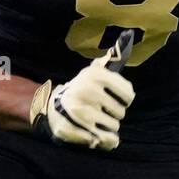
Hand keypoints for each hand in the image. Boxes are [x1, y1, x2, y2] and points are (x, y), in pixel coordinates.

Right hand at [29, 31, 134, 150]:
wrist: (50, 105)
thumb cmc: (81, 89)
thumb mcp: (94, 72)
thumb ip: (112, 59)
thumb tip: (127, 37)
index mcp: (96, 75)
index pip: (128, 95)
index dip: (124, 99)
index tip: (115, 98)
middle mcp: (87, 91)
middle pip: (121, 114)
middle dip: (113, 114)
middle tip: (99, 109)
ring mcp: (78, 112)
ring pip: (113, 129)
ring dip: (107, 128)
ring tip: (94, 120)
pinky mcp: (71, 129)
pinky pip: (100, 141)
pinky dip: (100, 141)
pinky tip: (92, 134)